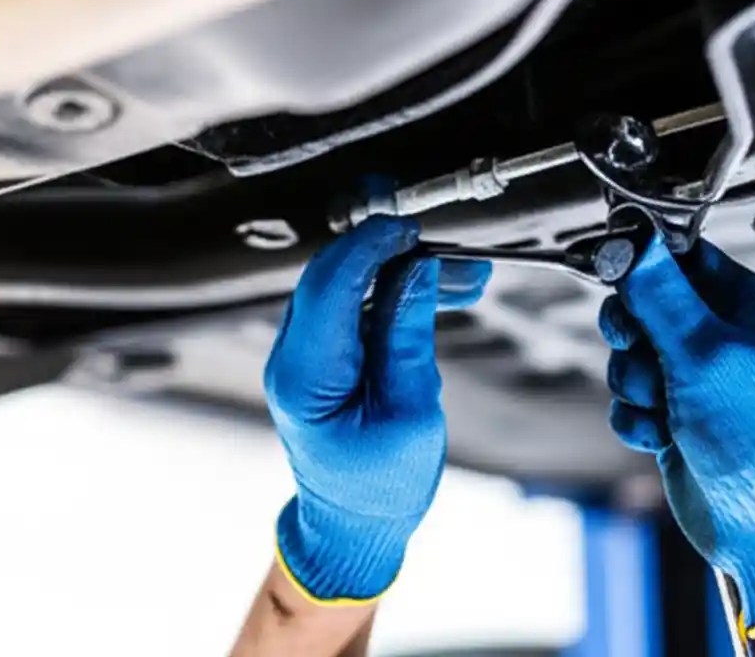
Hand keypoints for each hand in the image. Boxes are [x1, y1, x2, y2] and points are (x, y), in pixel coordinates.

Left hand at [265, 216, 489, 603]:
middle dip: (390, 252)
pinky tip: (438, 292)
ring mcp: (301, 356)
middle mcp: (292, 359)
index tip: (411, 229)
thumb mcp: (410, 412)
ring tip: (463, 278)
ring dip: (400, 274)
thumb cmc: (380, 485)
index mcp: (306, 376)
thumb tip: (417, 271)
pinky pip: (353, 308)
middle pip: (332, 276)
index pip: (329, 285)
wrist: (353, 525)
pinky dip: (392, 295)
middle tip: (448, 249)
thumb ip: (408, 337)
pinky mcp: (320, 357)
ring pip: (346, 287)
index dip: (370, 246)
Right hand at [600, 236, 754, 633]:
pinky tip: (661, 437)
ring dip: (634, 383)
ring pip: (633, 358)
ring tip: (662, 407)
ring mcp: (701, 383)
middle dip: (632, 334)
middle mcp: (727, 341)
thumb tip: (632, 239)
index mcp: (752, 309)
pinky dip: (637, 419)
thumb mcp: (703, 352)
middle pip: (649, 307)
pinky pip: (633, 402)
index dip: (647, 268)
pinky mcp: (679, 421)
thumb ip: (661, 295)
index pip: (687, 260)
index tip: (621, 279)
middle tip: (635, 346)